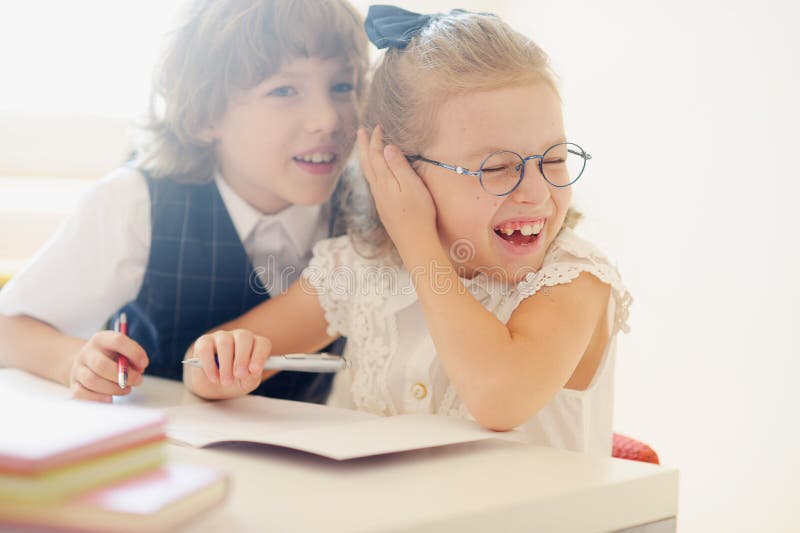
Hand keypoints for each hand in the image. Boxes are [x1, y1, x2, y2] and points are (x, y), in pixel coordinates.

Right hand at [68, 332, 148, 402]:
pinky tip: (111, 397)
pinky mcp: (74, 384)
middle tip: (138, 381)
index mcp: (101, 339)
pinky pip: (82, 393)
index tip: (144, 363)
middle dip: (123, 376)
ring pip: (92, 380)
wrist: (86, 362)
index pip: (117, 341)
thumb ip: (133, 358)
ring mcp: (78, 368)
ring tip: (127, 389)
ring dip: (113, 388)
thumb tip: (138, 370)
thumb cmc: (112, 357)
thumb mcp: (123, 351)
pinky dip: (99, 397)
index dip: (134, 353)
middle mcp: (87, 352)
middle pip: (101, 365)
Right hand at [190, 329, 270, 395]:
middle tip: (239, 375)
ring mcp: (222, 337)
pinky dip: (209, 365)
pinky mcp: (204, 342)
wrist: (214, 386)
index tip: (254, 370)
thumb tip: (252, 371)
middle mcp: (240, 336)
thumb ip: (252, 377)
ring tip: (226, 381)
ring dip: (226, 364)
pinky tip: (214, 377)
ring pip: (225, 342)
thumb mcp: (247, 383)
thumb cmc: (236, 381)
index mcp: (255, 345)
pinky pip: (206, 348)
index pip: (262, 343)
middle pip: (244, 337)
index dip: (260, 355)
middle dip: (242, 358)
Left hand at [357, 126, 437, 253]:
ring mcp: (380, 200)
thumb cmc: (419, 214)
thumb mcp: (412, 186)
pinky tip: (375, 174)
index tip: (378, 126)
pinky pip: (373, 183)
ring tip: (364, 148)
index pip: (376, 155)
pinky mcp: (384, 208)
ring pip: (368, 174)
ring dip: (365, 158)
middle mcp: (378, 190)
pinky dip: (371, 171)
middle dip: (363, 146)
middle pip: (367, 163)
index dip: (376, 139)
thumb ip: (399, 166)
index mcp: (384, 182)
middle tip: (361, 131)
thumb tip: (387, 147)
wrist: (415, 242)